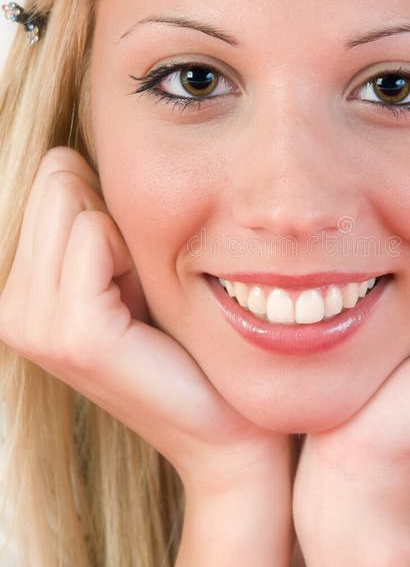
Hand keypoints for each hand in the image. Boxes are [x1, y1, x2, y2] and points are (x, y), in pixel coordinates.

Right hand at [0, 147, 290, 493]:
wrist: (229, 426)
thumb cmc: (189, 340)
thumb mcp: (133, 266)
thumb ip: (97, 211)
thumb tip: (84, 140)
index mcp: (18, 285)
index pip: (52, 169)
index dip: (111, 203)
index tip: (133, 268)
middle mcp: (8, 303)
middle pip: (58, 172)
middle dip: (116, 213)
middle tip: (143, 283)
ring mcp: (30, 322)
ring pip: (74, 194)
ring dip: (130, 234)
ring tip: (146, 297)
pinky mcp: (72, 335)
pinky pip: (96, 232)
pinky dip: (136, 254)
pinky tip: (149, 307)